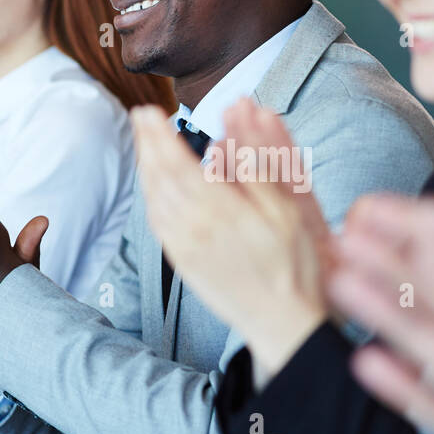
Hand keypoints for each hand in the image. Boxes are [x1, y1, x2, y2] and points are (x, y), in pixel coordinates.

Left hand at [131, 100, 327, 378]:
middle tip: (140, 119)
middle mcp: (192, 227)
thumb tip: (239, 116)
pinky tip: (154, 192)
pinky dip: (150, 200)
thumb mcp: (286, 207)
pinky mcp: (184, 265)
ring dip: (145, 169)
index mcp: (217, 208)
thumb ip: (256, 159)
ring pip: (153, 200)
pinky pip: (157, 226)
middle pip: (158, 176)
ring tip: (144, 147)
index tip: (149, 111)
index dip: (159, 134)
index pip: (176, 160)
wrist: (282, 322)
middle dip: (147, 144)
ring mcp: (184, 248)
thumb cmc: (293, 265)